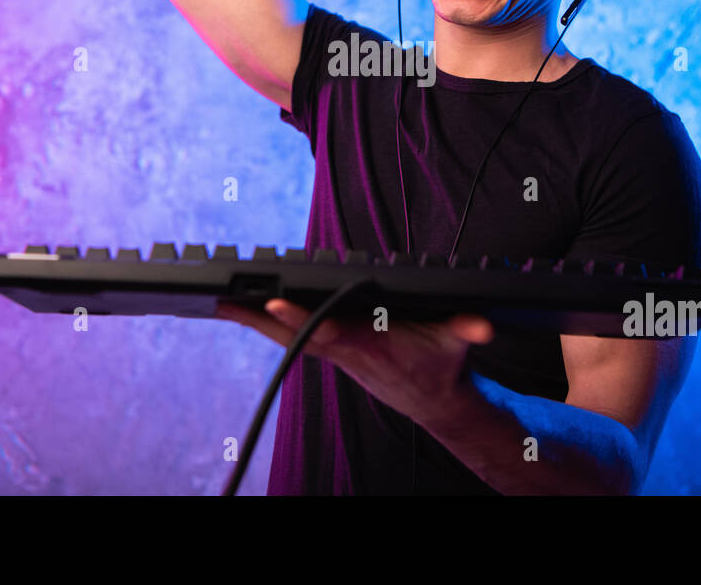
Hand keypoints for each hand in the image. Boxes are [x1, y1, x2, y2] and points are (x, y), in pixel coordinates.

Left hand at [215, 297, 492, 429]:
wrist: (432, 400)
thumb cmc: (437, 366)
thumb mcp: (454, 346)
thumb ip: (466, 330)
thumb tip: (482, 326)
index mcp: (366, 346)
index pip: (328, 330)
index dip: (301, 318)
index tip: (272, 302)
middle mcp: (343, 351)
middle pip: (293, 335)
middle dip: (257, 319)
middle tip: (221, 300)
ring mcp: (334, 352)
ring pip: (286, 336)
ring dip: (252, 319)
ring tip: (219, 300)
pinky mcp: (331, 350)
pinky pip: (292, 336)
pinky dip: (266, 322)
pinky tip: (243, 309)